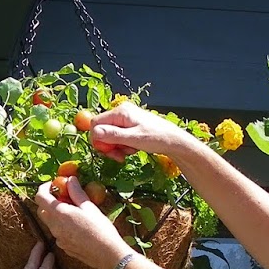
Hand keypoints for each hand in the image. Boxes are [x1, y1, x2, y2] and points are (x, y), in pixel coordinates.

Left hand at [33, 175, 129, 268]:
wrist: (107, 254)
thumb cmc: (100, 229)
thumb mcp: (89, 207)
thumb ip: (76, 192)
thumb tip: (70, 180)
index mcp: (59, 214)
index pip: (40, 197)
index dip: (43, 188)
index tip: (52, 185)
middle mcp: (54, 227)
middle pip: (42, 210)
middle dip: (48, 202)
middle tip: (63, 197)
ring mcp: (58, 238)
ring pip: (50, 222)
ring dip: (56, 214)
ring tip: (74, 211)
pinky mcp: (63, 247)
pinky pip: (58, 233)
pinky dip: (62, 226)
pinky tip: (77, 226)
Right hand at [88, 102, 203, 163]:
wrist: (174, 140)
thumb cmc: (157, 138)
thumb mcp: (134, 139)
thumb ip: (113, 135)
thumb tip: (95, 133)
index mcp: (121, 112)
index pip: (95, 123)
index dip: (98, 140)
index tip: (108, 152)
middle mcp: (121, 112)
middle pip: (101, 130)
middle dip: (107, 145)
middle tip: (118, 156)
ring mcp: (125, 118)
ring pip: (109, 135)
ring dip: (116, 147)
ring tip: (129, 152)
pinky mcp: (129, 125)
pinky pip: (117, 137)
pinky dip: (122, 145)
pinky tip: (132, 149)